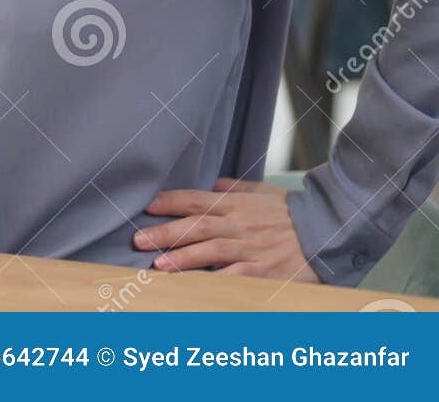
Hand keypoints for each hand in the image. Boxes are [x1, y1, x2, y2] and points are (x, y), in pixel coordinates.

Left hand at [134, 177, 320, 281]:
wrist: (331, 232)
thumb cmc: (292, 214)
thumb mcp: (262, 192)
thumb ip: (233, 188)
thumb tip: (210, 181)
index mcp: (236, 205)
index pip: (197, 200)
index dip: (170, 202)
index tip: (148, 206)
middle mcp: (241, 225)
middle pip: (198, 226)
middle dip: (166, 233)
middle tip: (138, 240)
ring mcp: (253, 249)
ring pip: (213, 251)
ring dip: (184, 258)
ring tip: (159, 265)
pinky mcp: (266, 271)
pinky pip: (237, 277)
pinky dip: (216, 282)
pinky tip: (196, 288)